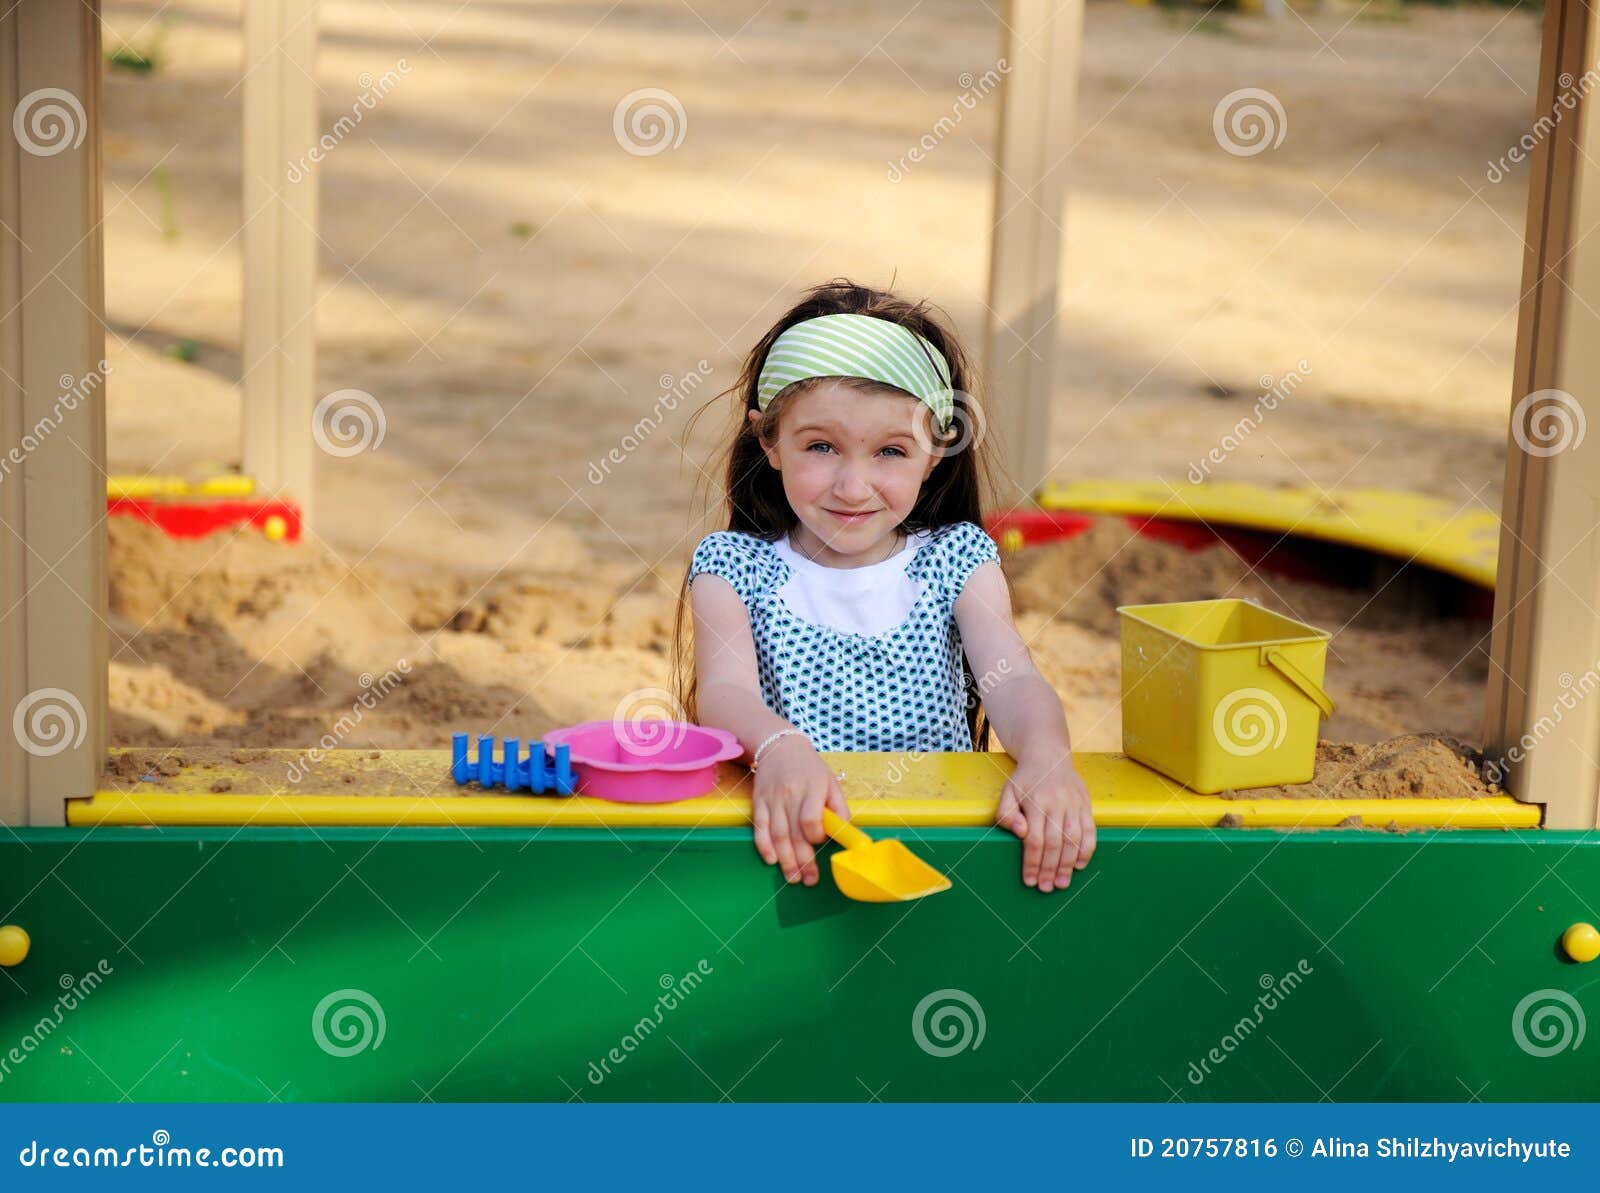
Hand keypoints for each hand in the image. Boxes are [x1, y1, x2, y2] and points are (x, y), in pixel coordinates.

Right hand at [751, 735, 849, 885]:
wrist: (779, 746)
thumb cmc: (809, 768)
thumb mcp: (830, 782)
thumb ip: (839, 807)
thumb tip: (845, 834)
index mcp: (811, 788)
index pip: (810, 819)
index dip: (815, 836)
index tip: (820, 843)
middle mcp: (790, 795)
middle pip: (794, 833)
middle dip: (802, 860)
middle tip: (809, 880)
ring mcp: (772, 799)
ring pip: (777, 834)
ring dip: (785, 859)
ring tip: (793, 878)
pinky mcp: (758, 802)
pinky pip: (759, 827)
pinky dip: (764, 845)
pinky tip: (771, 860)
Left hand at [996, 753, 1094, 892]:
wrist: (1048, 756)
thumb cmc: (1025, 779)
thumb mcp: (1008, 792)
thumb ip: (1006, 813)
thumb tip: (1020, 832)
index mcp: (1036, 801)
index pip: (1034, 839)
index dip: (1032, 863)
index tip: (1029, 880)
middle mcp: (1057, 803)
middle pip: (1055, 843)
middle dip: (1050, 869)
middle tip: (1046, 888)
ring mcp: (1074, 804)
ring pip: (1074, 840)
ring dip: (1068, 865)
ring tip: (1062, 883)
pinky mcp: (1086, 805)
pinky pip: (1090, 831)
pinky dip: (1086, 850)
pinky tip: (1079, 866)